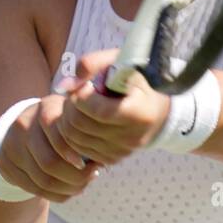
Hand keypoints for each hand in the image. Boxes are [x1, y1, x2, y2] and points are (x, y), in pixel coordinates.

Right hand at [0, 94, 101, 202]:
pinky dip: (56, 194)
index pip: (59, 134)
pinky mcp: (5, 164)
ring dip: (68, 188)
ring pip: (42, 179)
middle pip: (50, 162)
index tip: (95, 164)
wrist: (26, 130)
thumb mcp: (74, 119)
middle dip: (76, 177)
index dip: (76, 154)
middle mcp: (24, 123)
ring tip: (83, 185)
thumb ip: (86, 133)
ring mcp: (11, 144)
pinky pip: (33, 188)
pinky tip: (69, 190)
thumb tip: (103, 160)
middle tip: (93, 176)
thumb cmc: (63, 125)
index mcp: (46, 106)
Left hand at [54, 49, 170, 167]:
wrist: (156, 114)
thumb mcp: (122, 63)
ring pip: (75, 138)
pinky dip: (71, 134)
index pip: (100, 111)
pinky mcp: (111, 160)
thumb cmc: (135, 83)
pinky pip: (78, 149)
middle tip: (74, 95)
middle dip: (70, 107)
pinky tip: (80, 120)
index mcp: (139, 112)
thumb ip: (94, 64)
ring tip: (76, 106)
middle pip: (82, 125)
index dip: (82, 97)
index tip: (83, 85)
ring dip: (67, 119)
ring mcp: (121, 151)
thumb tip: (67, 85)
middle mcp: (131, 136)